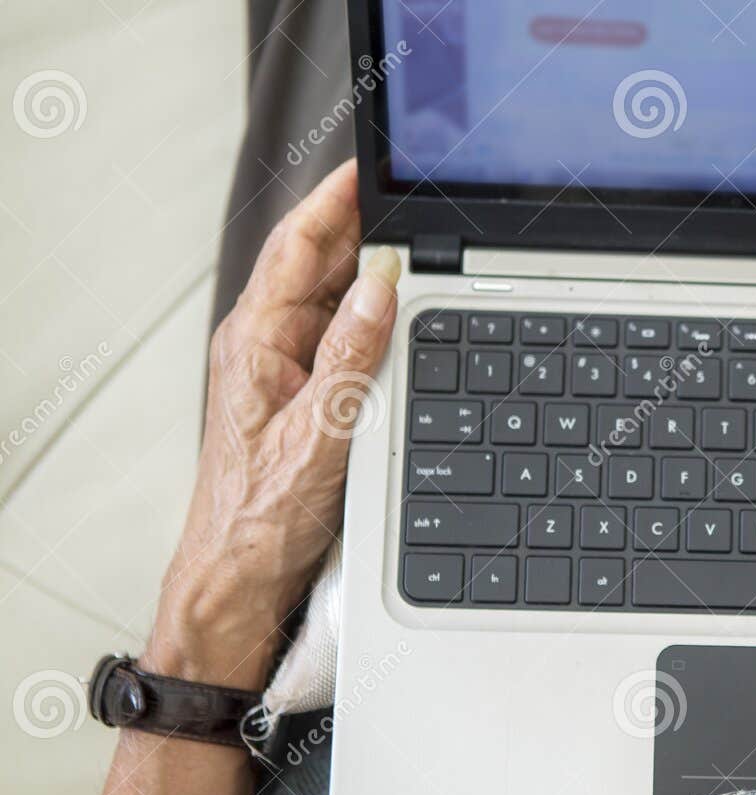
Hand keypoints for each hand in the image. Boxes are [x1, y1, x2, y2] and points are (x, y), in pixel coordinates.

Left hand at [145, 161, 398, 688]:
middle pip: (322, 265)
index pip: (297, 247)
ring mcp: (289, 371)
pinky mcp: (309, 398)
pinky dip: (380, 323)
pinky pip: (348, 342)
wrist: (243, 580)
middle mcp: (269, 348)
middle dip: (368, 230)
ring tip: (427, 257)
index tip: (369, 169)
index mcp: (257, 342)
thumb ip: (350, 357)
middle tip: (418, 207)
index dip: (334, 201)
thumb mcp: (317, 434)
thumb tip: (379, 289)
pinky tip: (410, 321)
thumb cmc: (260, 520)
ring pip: (339, 303)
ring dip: (379, 280)